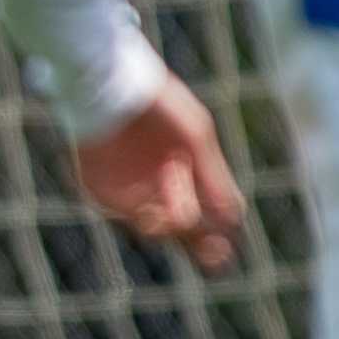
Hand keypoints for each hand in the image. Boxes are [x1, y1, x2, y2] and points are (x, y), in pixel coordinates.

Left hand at [72, 73, 242, 271]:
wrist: (109, 86)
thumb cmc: (159, 105)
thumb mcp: (195, 135)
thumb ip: (214, 176)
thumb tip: (234, 219)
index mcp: (190, 170)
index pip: (210, 213)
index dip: (219, 234)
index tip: (224, 248)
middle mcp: (162, 183)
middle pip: (186, 229)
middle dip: (200, 244)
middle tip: (213, 253)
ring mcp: (133, 188)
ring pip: (158, 227)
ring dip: (171, 228)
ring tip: (174, 218)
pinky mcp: (103, 189)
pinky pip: (127, 215)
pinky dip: (143, 219)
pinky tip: (153, 213)